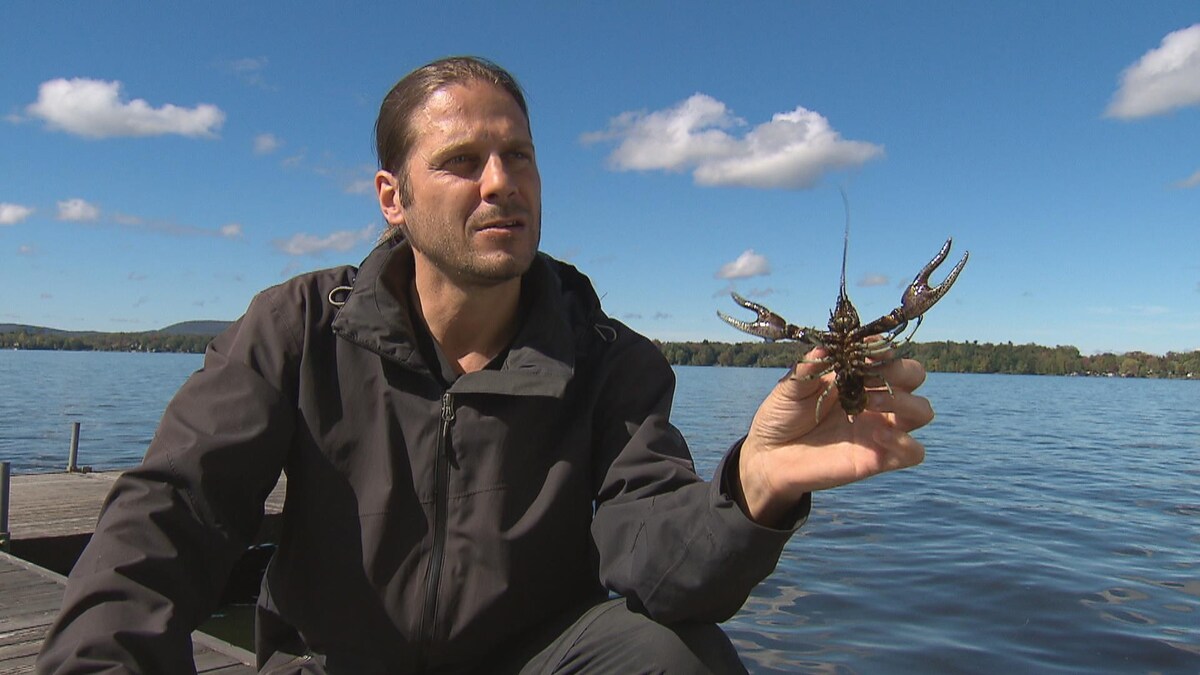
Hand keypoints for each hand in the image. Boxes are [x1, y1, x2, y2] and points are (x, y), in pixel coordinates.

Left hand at [735, 347, 933, 525]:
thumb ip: (808, 367)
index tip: (861, 349)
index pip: (888, 354)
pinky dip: (906, 443)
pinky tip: (878, 437)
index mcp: (858, 375)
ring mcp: (881, 427)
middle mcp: (875, 398)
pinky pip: (914, 452)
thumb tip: (823, 347)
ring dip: (906, 403)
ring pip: (922, 410)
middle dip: (900, 370)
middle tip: (869, 375)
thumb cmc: (783, 414)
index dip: (881, 347)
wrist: (771, 455)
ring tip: (871, 402)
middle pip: (915, 376)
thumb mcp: (791, 386)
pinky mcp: (880, 458)